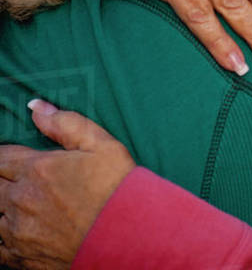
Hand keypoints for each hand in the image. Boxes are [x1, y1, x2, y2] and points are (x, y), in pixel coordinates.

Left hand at [0, 100, 134, 269]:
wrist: (128, 236)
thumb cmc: (118, 188)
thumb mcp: (101, 145)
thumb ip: (66, 123)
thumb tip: (36, 106)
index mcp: (37, 169)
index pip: (0, 156)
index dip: (3, 155)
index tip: (10, 157)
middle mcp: (20, 199)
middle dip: (0, 179)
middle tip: (13, 177)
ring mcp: (18, 230)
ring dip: (0, 206)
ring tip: (15, 203)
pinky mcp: (21, 256)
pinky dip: (0, 238)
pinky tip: (13, 231)